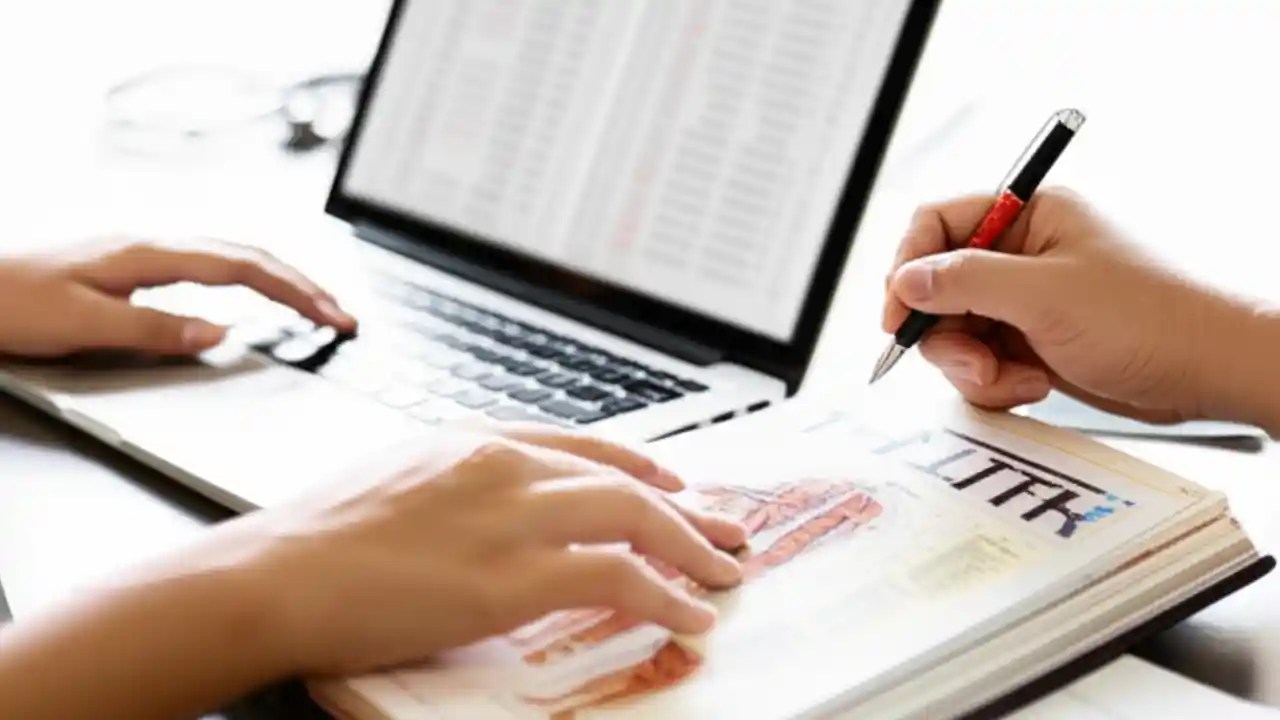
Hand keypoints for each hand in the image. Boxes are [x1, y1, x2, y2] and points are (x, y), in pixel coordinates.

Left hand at [0, 237, 356, 356]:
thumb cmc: (12, 302)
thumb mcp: (83, 323)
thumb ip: (155, 329)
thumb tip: (221, 335)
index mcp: (150, 254)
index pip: (244, 268)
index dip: (297, 292)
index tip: (333, 317)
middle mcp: (155, 246)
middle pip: (252, 256)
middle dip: (306, 285)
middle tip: (345, 316)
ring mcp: (149, 253)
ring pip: (236, 257)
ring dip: (284, 280)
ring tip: (318, 306)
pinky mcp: (140, 267)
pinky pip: (215, 267)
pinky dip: (254, 280)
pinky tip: (260, 297)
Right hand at [234, 425, 747, 675]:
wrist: (272, 575)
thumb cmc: (313, 541)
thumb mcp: (390, 485)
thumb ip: (449, 488)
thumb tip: (479, 517)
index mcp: (470, 440)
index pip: (578, 445)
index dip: (637, 464)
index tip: (671, 480)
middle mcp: (502, 465)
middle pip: (621, 477)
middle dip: (683, 506)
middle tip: (724, 529)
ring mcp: (511, 516)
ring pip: (633, 515)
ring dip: (689, 545)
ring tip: (723, 571)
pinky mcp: (511, 577)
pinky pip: (617, 576)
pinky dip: (665, 593)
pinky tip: (688, 613)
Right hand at [881, 188, 1263, 423]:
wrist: (1208, 372)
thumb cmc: (1151, 319)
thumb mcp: (1046, 295)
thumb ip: (966, 282)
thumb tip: (903, 281)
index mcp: (1028, 216)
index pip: (938, 224)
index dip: (908, 268)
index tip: (897, 315)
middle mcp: (1021, 255)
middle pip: (939, 288)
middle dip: (947, 334)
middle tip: (973, 363)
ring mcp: (1025, 301)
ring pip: (956, 332)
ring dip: (974, 365)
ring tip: (1015, 378)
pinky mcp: (1032, 341)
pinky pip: (982, 362)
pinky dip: (996, 382)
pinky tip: (1032, 385)